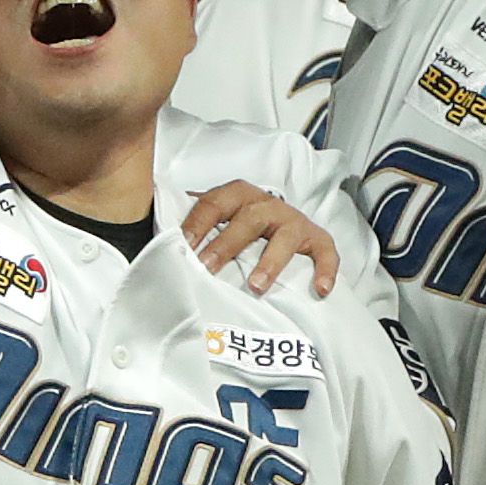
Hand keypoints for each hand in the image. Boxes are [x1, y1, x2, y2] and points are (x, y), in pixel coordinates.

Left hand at [180, 178, 340, 297]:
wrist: (280, 224)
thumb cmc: (239, 227)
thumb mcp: (217, 220)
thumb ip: (193, 227)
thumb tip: (159, 243)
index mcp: (237, 196)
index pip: (213, 203)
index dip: (197, 223)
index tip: (182, 246)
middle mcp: (267, 204)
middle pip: (248, 218)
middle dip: (226, 244)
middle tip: (207, 268)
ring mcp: (293, 221)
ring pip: (284, 236)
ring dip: (269, 261)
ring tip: (255, 286)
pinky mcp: (317, 239)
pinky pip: (325, 251)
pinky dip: (325, 269)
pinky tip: (319, 288)